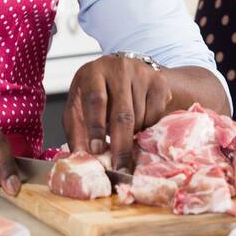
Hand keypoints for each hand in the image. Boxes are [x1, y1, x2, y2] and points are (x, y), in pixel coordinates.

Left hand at [63, 55, 173, 171]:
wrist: (122, 70)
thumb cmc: (96, 93)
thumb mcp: (78, 106)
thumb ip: (76, 131)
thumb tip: (81, 157)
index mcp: (93, 72)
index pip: (96, 100)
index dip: (96, 127)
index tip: (96, 150)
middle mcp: (119, 68)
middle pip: (122, 113)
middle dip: (121, 144)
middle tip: (119, 167)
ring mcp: (142, 73)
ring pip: (140, 117)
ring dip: (132, 135)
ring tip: (122, 134)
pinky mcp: (159, 81)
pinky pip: (156, 115)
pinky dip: (147, 127)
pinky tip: (136, 121)